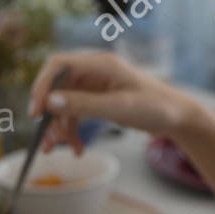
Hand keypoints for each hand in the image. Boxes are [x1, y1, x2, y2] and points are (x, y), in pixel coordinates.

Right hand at [28, 51, 198, 154]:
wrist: (178, 117)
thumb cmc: (155, 106)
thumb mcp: (119, 107)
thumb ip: (85, 104)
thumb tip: (50, 102)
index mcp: (100, 63)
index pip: (58, 65)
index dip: (42, 86)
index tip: (37, 112)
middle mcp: (94, 71)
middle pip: (56, 86)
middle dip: (48, 113)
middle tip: (45, 137)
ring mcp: (95, 86)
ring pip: (63, 103)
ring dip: (58, 126)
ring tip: (57, 149)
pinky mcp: (98, 100)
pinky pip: (75, 114)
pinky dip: (72, 131)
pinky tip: (77, 149)